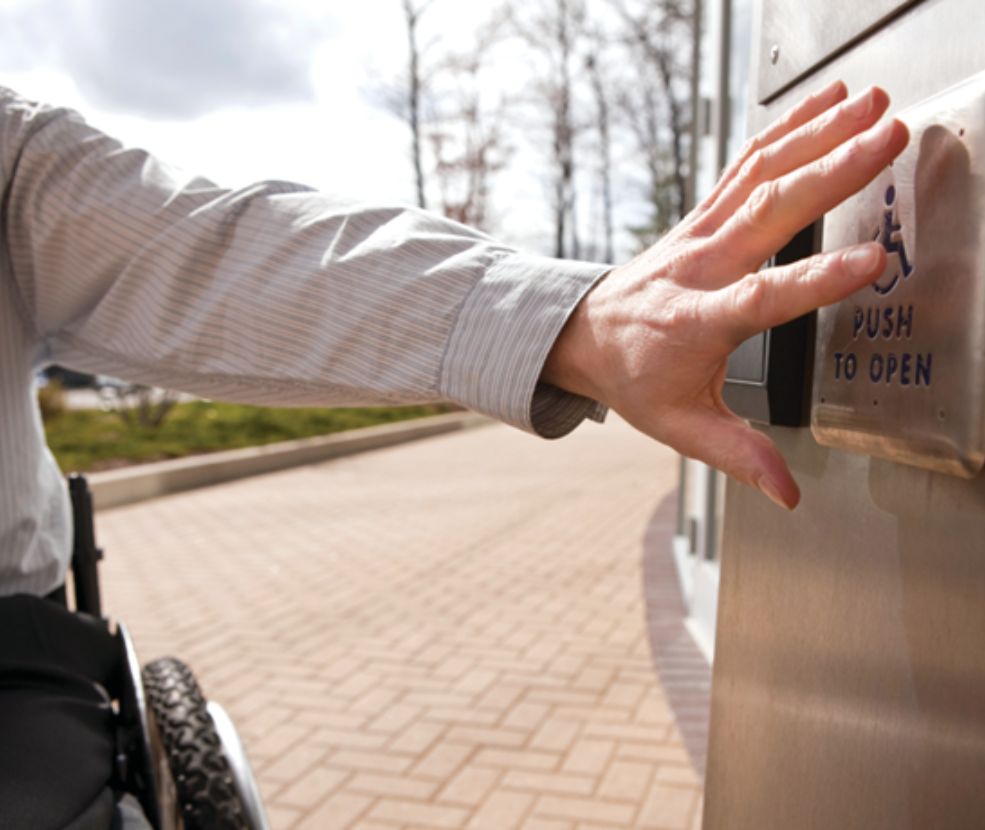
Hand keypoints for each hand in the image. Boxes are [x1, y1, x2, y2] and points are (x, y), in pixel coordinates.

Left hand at [543, 81, 908, 509]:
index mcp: (697, 323)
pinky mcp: (702, 215)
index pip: (760, 298)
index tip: (871, 259)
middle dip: (831, 173)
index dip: (813, 280)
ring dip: (817, 134)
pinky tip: (828, 102)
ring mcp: (699, 233)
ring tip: (871, 103)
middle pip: (768, 215)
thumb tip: (787, 494)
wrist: (583, 335)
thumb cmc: (633, 378)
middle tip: (889, 139)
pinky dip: (787, 128)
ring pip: (759, 175)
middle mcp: (699, 268)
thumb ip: (737, 455)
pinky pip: (745, 164)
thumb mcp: (679, 426)